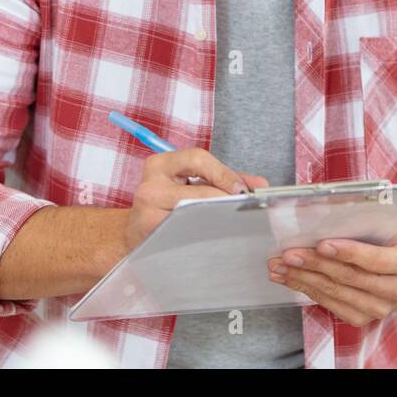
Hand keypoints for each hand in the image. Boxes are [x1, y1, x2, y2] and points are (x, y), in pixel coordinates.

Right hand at [125, 148, 267, 252]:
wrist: (136, 234)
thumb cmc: (169, 204)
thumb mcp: (193, 183)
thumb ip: (226, 179)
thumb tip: (260, 185)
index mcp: (160, 165)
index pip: (197, 159)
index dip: (224, 173)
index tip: (242, 190)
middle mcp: (149, 186)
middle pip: (198, 190)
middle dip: (225, 200)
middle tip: (244, 209)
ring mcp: (146, 214)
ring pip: (193, 214)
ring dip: (217, 219)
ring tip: (230, 223)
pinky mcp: (149, 237)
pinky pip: (184, 235)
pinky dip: (203, 235)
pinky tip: (212, 237)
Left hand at [267, 237, 396, 326]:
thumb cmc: (393, 247)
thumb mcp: (391, 232)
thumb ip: (368, 227)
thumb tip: (327, 219)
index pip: (375, 260)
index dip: (347, 252)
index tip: (321, 243)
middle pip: (349, 277)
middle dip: (315, 264)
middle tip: (289, 254)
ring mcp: (379, 309)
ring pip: (334, 292)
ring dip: (303, 278)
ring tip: (280, 265)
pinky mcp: (362, 318)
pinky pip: (329, 303)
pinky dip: (306, 289)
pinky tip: (289, 278)